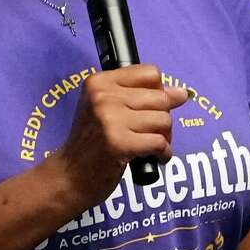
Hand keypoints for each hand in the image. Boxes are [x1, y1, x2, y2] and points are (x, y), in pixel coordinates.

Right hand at [51, 64, 189, 202]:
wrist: (69, 176)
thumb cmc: (92, 143)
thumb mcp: (107, 110)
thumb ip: (140, 96)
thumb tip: (181, 92)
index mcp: (99, 82)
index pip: (151, 73)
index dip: (158, 92)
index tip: (149, 109)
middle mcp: (103, 97)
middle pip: (161, 98)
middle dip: (164, 118)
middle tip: (151, 133)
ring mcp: (110, 120)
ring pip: (164, 120)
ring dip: (165, 137)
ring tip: (150, 146)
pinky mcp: (119, 144)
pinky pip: (160, 142)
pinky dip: (164, 153)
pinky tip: (155, 158)